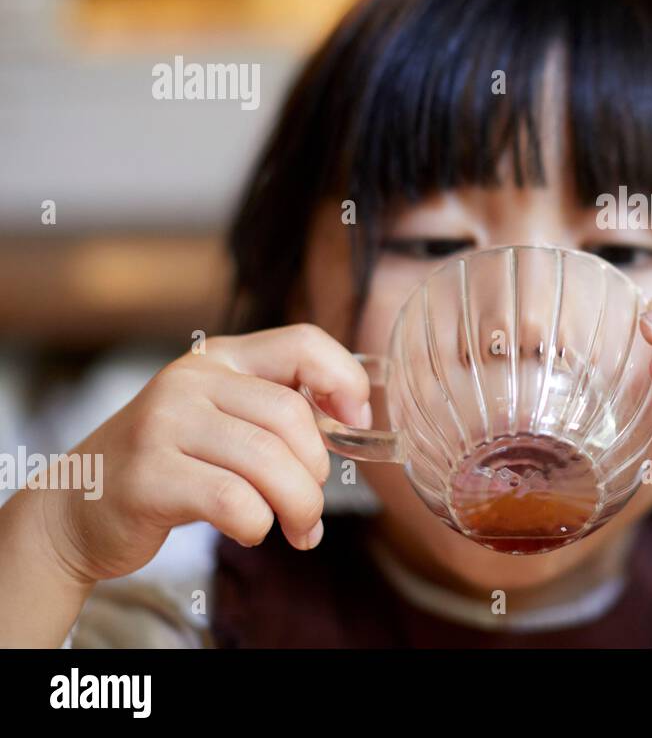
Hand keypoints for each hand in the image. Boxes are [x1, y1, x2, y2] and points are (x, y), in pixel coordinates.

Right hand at [42, 324, 368, 584]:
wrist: (75, 509)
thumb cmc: (170, 466)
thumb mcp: (222, 419)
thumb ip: (279, 410)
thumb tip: (353, 420)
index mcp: (220, 357)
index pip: (304, 343)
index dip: (345, 382)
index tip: (354, 424)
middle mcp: (190, 380)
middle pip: (292, 416)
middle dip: (318, 472)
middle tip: (312, 507)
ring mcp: (163, 424)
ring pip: (268, 460)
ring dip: (299, 505)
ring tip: (299, 529)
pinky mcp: (147, 476)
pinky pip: (232, 500)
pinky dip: (258, 523)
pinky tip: (253, 530)